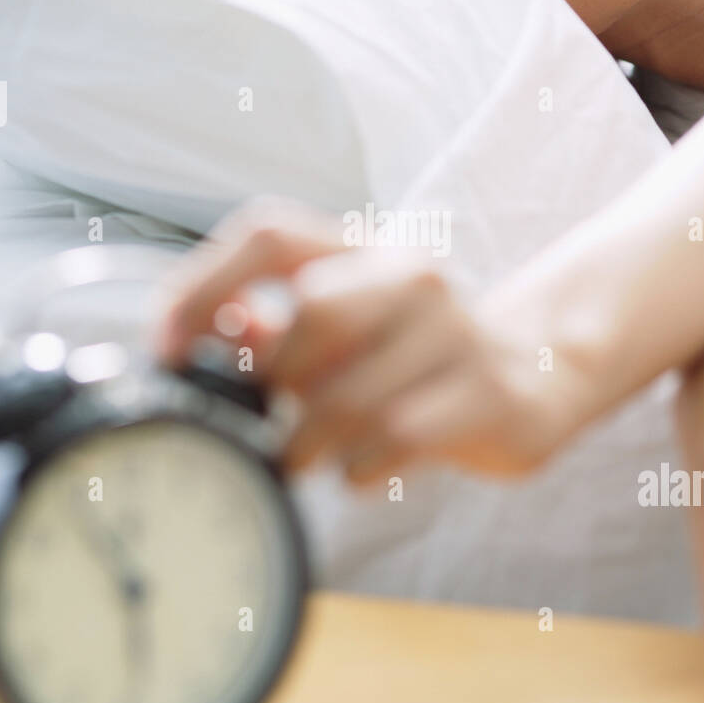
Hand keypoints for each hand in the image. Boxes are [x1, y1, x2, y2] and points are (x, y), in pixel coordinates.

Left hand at [153, 197, 585, 483]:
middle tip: (271, 420)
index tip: (167, 346)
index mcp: (364, 250)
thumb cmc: (414, 355)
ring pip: (350, 395)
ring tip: (309, 456)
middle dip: (276, 382)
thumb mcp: (343, 331)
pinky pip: (395, 439)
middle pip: (314, 313)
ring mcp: (457, 333)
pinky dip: (359, 468)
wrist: (536, 372)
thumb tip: (206, 334)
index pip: (270, 234)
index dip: (203, 285)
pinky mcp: (488, 394)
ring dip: (310, 442)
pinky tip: (361, 467)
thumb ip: (272, 328)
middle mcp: (414, 277)